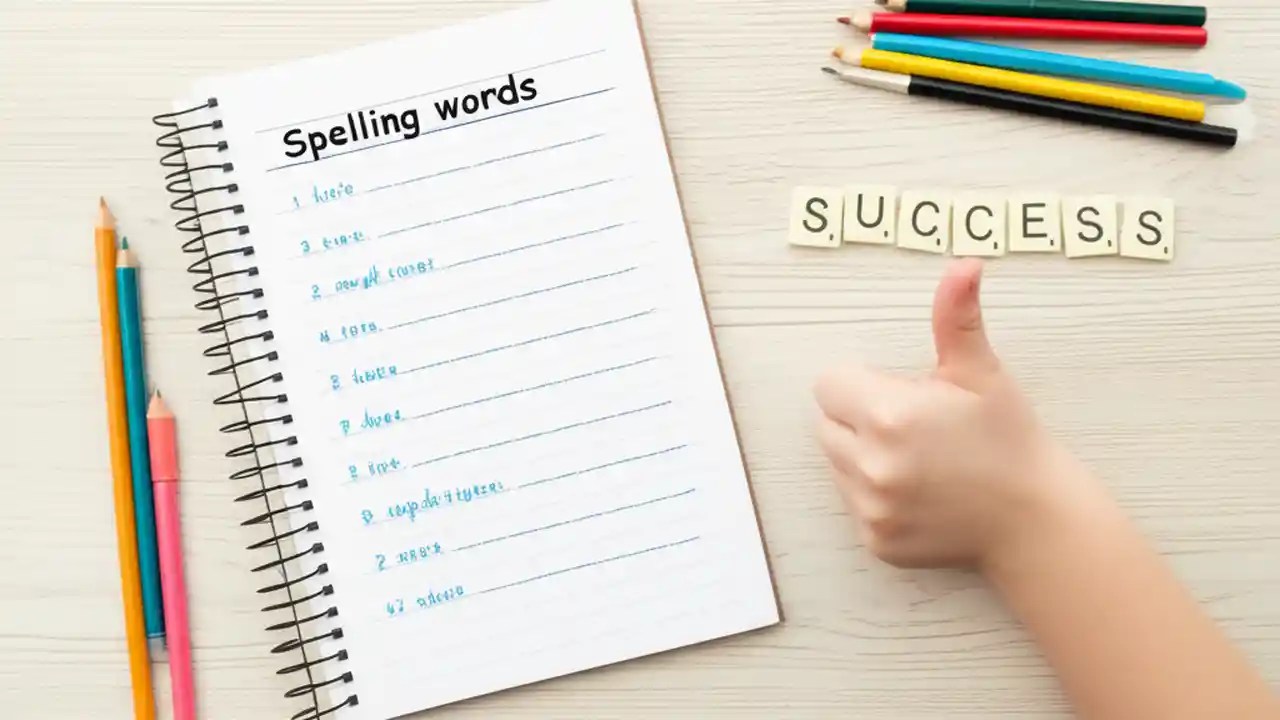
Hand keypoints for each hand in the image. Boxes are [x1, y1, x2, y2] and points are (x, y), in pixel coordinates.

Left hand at [813, 259, 1094, 571]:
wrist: (1036, 519)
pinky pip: (855, 504)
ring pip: (839, 465)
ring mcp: (871, 508)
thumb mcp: (982, 372)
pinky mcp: (876, 540)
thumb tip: (963, 266)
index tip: (903, 393)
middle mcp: (871, 465)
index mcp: (888, 415)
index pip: (830, 385)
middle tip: (916, 427)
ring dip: (865, 457)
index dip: (864, 383)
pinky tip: (922, 493)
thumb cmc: (1009, 439)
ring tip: (922, 459)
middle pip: (827, 424)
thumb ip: (956, 319)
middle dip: (861, 418)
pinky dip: (877, 497)